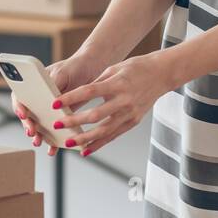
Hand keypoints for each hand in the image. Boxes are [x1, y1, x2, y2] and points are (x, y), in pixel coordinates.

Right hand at [11, 51, 106, 156]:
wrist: (90, 69)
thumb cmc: (73, 67)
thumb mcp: (62, 73)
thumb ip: (52, 85)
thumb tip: (48, 101)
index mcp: (34, 85)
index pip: (20, 97)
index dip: (18, 106)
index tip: (23, 113)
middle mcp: (38, 98)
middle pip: (28, 114)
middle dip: (28, 125)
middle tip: (32, 131)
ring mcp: (49, 109)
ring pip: (39, 125)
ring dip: (37, 135)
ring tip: (39, 142)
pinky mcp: (60, 117)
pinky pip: (54, 131)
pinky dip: (53, 141)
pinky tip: (52, 149)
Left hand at [52, 52, 173, 156]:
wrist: (162, 74)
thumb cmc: (137, 68)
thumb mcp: (115, 68)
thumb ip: (97, 82)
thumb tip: (77, 95)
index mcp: (117, 84)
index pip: (89, 92)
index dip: (71, 98)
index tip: (54, 103)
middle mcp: (124, 101)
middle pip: (95, 115)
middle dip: (74, 122)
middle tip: (57, 124)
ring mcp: (130, 114)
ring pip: (104, 131)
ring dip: (84, 138)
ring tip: (68, 143)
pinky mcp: (133, 122)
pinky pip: (114, 136)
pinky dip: (99, 144)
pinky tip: (86, 150)